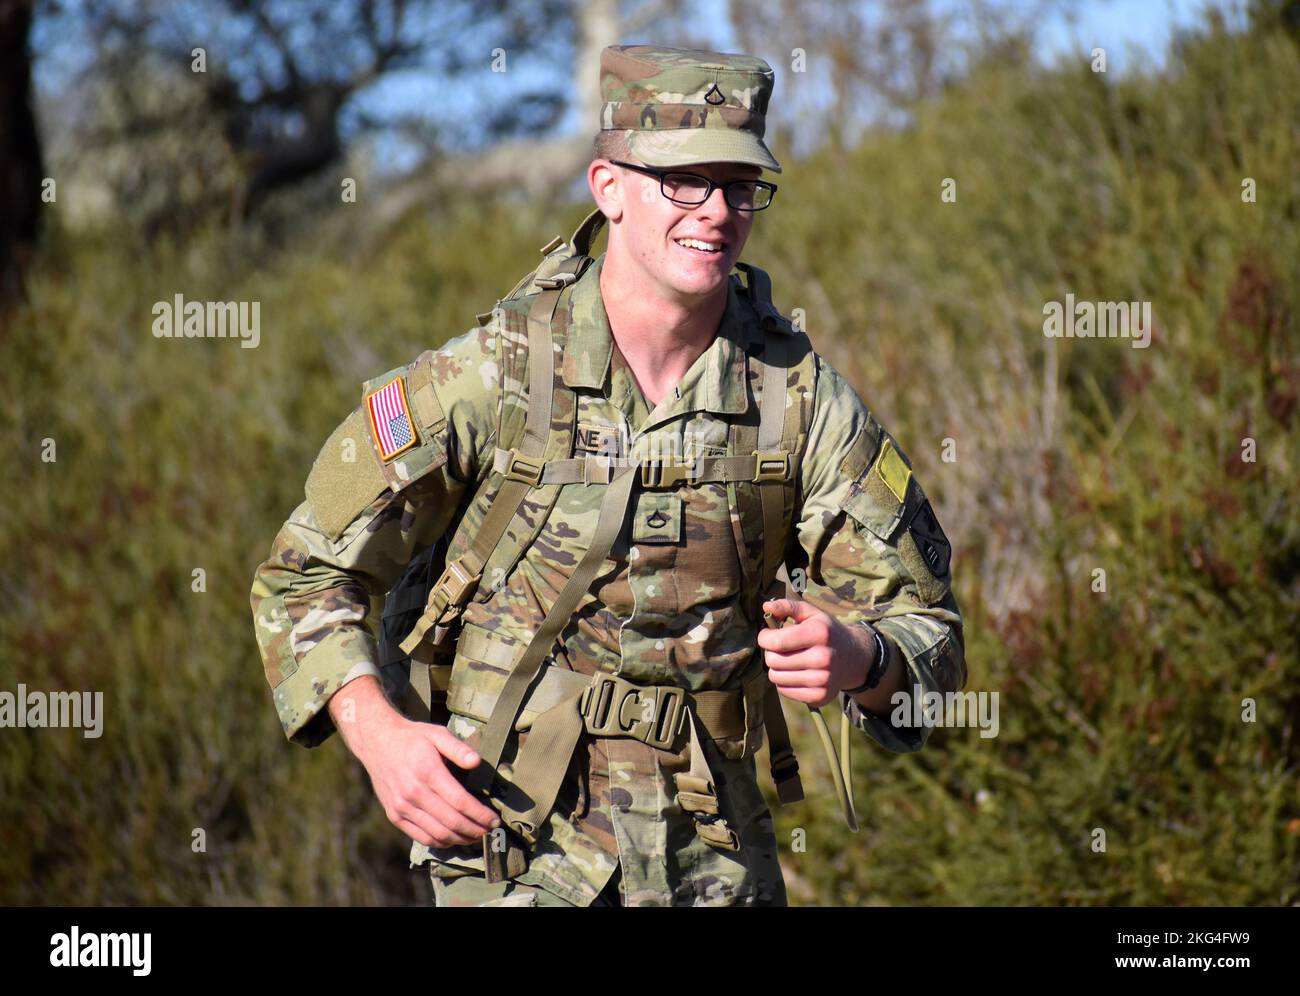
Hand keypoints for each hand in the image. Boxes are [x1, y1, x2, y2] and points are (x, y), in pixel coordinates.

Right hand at [331, 677, 500, 848]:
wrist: (376, 742)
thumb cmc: (412, 737)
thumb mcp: (437, 733)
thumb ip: (458, 748)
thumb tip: (477, 763)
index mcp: (427, 772)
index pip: (460, 802)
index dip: (481, 815)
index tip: (495, 820)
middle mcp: (413, 794)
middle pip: (452, 822)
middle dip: (475, 830)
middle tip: (490, 831)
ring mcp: (402, 807)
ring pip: (437, 834)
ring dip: (460, 839)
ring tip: (476, 836)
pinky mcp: (394, 815)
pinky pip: (421, 837)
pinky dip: (441, 842)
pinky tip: (454, 838)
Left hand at [758, 598, 873, 708]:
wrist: (853, 656)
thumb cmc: (825, 631)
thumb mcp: (811, 613)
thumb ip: (787, 607)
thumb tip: (766, 606)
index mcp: (819, 633)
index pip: (776, 642)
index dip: (764, 637)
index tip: (768, 635)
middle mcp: (823, 658)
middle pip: (773, 661)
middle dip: (770, 652)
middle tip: (780, 648)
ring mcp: (822, 680)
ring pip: (776, 677)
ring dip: (776, 668)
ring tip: (788, 659)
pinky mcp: (820, 696)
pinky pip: (784, 690)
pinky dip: (784, 681)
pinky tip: (795, 672)